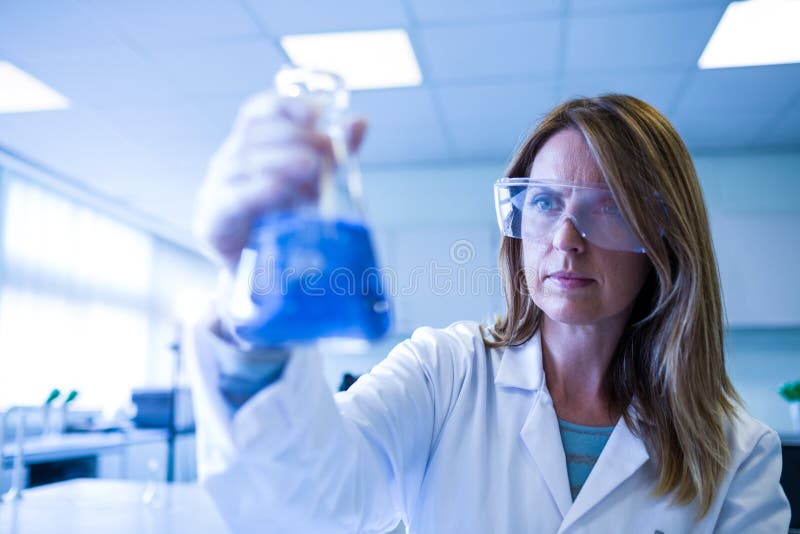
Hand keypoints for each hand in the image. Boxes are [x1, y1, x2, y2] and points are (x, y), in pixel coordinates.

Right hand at [193, 91, 366, 272]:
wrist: (262, 273)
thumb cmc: (283, 222)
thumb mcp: (315, 183)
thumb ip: (333, 153)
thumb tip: (359, 122)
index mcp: (250, 147)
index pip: (258, 111)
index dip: (286, 106)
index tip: (318, 113)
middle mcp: (229, 162)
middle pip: (255, 134)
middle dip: (294, 137)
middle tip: (326, 150)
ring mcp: (217, 188)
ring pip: (245, 162)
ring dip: (281, 161)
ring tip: (312, 168)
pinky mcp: (212, 220)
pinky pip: (234, 199)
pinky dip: (258, 190)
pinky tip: (279, 189)